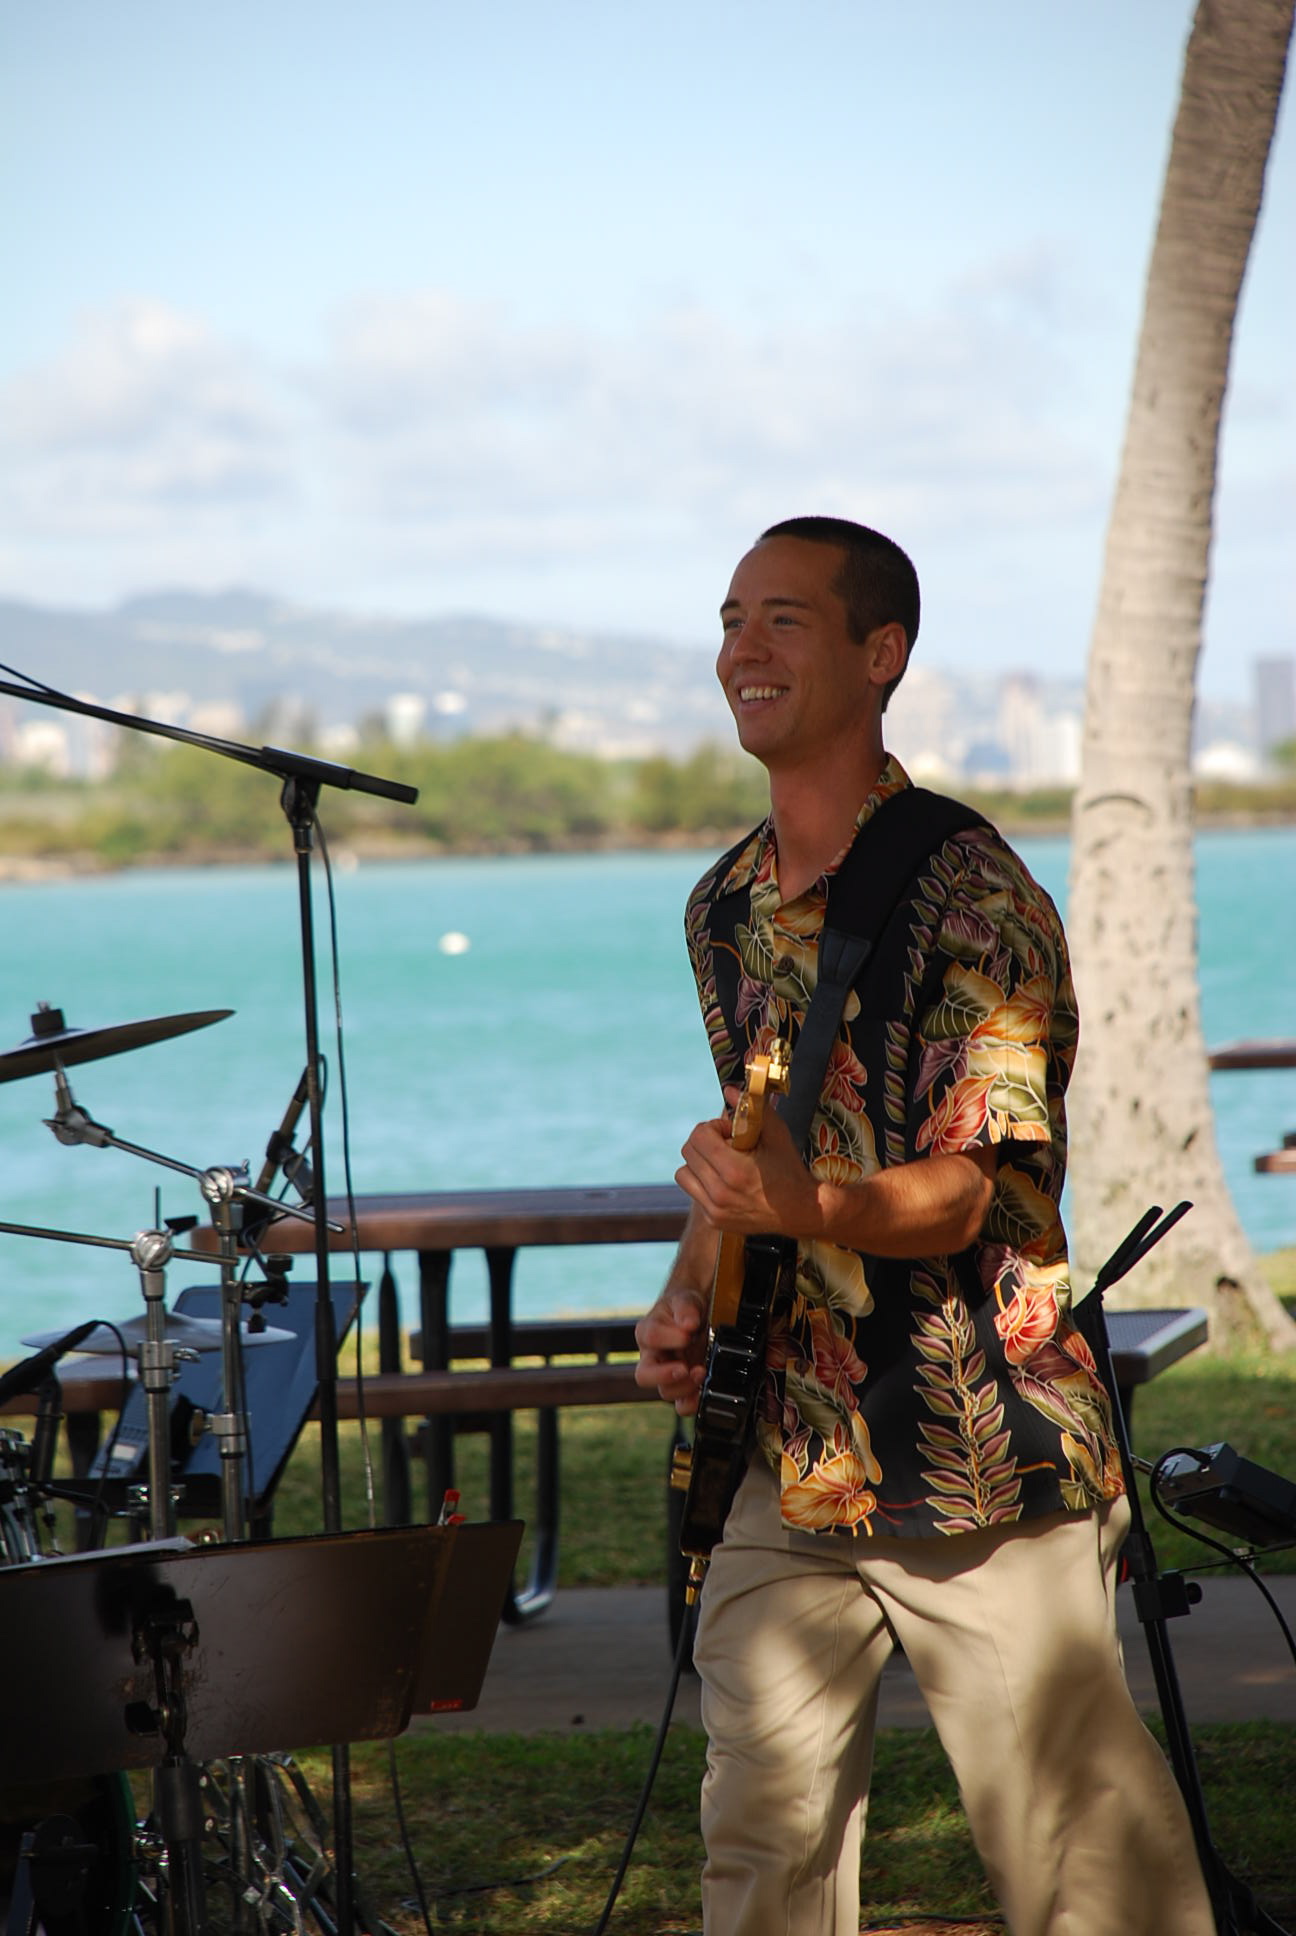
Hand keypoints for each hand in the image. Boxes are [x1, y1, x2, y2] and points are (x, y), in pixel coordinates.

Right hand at [634, 1286, 707, 1415]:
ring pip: (665, 1392)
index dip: (668, 1338)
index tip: (687, 1334)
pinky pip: (681, 1404)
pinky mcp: (683, 1386)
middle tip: (684, 1368)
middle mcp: (652, 1357)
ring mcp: (667, 1374)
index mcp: (647, 1332)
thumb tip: (688, 1324)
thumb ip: (686, 1307)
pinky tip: (703, 1393)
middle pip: (644, 1375)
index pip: (650, 1337)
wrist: (697, 1314)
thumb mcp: (685, 1298)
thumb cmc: (685, 1306)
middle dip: (665, 1375)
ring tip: (702, 1372)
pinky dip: (692, 1403)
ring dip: (685, 1386)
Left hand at [674, 1086, 821, 1237]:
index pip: (699, 1136)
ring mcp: (714, 1210)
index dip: (713, 1127)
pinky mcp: (713, 1220)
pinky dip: (703, 1181)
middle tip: (727, 1144)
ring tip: (722, 1163)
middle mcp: (720, 1193)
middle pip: (688, 1152)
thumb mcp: (776, 1135)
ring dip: (698, 1163)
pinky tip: (725, 1180)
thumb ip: (753, 1109)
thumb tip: (729, 1090)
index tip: (730, 1132)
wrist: (800, 1210)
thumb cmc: (789, 1170)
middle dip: (705, 1142)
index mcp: (734, 1171)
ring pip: (683, 1173)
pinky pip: (692, 1191)